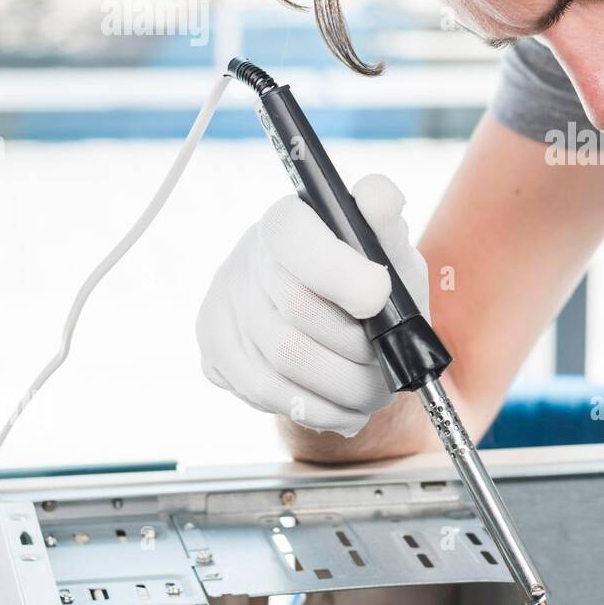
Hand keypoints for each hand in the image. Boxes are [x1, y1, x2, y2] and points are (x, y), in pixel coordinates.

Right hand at [196, 174, 429, 434]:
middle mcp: (247, 257)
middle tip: (387, 358)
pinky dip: (317, 407)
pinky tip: (346, 407)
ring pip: (284, 362)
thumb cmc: (369, 278)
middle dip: (355, 344)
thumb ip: (385, 222)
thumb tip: (379, 197)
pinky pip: (264, 393)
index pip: (295, 239)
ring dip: (342, 386)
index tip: (379, 297)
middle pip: (297, 312)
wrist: (335, 321)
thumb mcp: (389, 249)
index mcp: (288, 220)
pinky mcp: (215, 352)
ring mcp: (225, 306)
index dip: (340, 273)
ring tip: (374, 390)